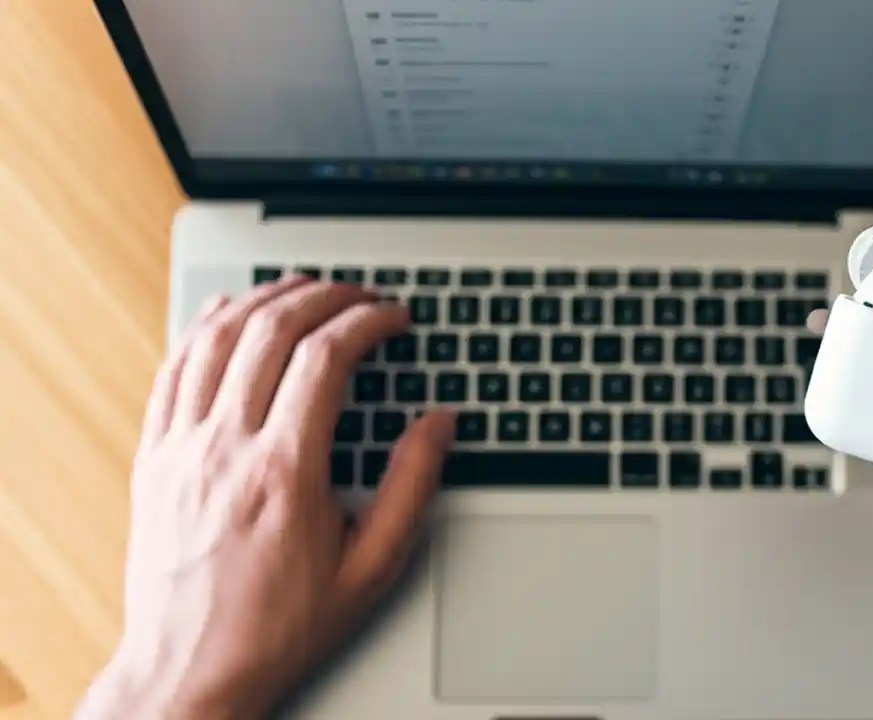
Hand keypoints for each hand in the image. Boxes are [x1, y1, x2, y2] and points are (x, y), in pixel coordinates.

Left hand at [77, 278, 455, 719]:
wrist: (191, 669)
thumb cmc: (278, 626)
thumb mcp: (372, 567)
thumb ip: (412, 487)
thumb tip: (437, 425)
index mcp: (285, 471)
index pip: (327, 356)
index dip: (369, 320)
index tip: (394, 319)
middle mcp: (226, 448)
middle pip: (273, 330)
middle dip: (325, 296)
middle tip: (359, 296)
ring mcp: (181, 448)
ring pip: (217, 337)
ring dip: (265, 299)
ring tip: (303, 289)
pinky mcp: (153, 458)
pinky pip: (172, 369)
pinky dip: (203, 328)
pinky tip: (227, 315)